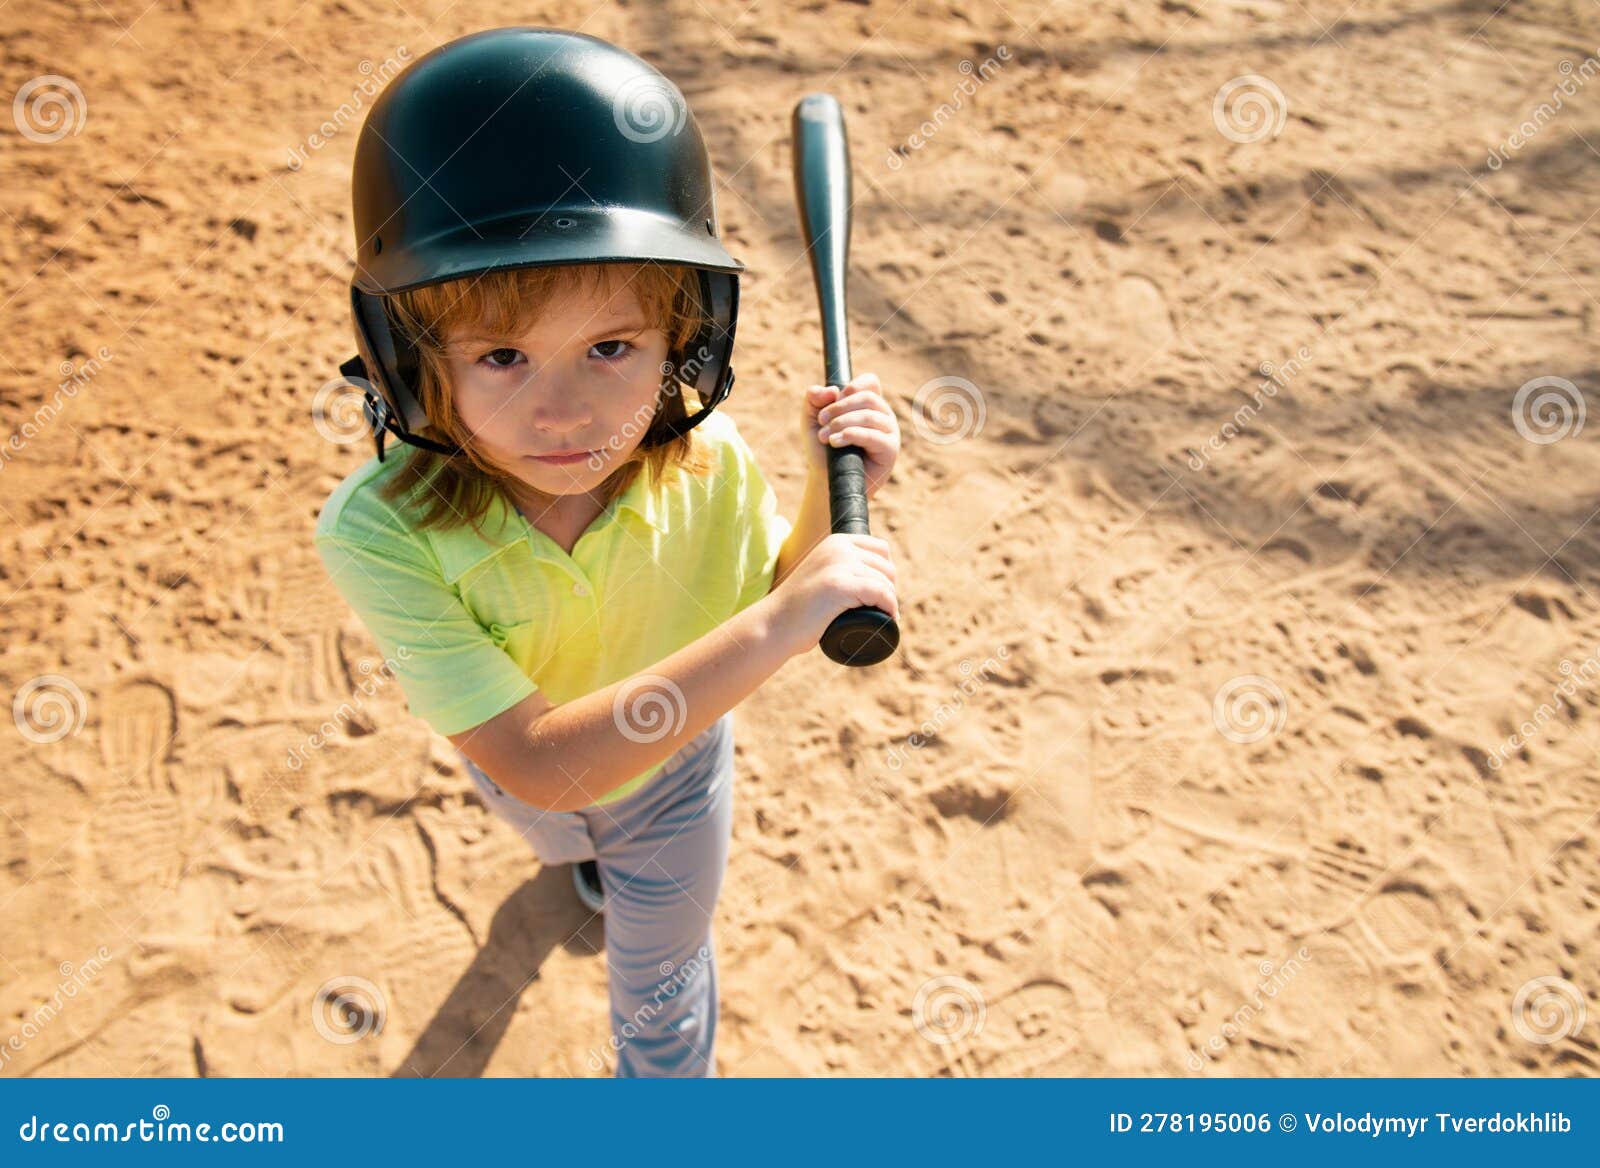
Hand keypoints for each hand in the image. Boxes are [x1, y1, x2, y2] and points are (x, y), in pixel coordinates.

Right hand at [767, 531, 898, 657]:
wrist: (773, 625)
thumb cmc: (798, 609)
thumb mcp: (820, 574)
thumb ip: (838, 567)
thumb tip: (870, 577)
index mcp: (836, 541)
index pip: (881, 549)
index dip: (886, 573)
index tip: (882, 594)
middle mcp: (839, 547)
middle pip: (886, 566)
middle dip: (890, 589)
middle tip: (882, 610)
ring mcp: (839, 565)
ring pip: (886, 582)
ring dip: (891, 602)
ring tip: (884, 618)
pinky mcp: (840, 585)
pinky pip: (881, 594)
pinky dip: (890, 607)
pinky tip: (889, 619)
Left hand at [803, 372, 899, 497]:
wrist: (827, 480)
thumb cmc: (823, 450)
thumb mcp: (812, 421)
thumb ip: (814, 400)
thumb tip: (829, 389)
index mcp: (869, 405)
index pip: (870, 382)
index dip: (850, 387)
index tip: (829, 401)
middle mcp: (883, 415)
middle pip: (868, 397)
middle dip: (840, 407)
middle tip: (821, 421)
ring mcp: (889, 432)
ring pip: (869, 415)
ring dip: (841, 423)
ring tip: (824, 436)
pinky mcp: (890, 449)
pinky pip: (873, 435)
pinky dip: (851, 435)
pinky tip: (834, 442)